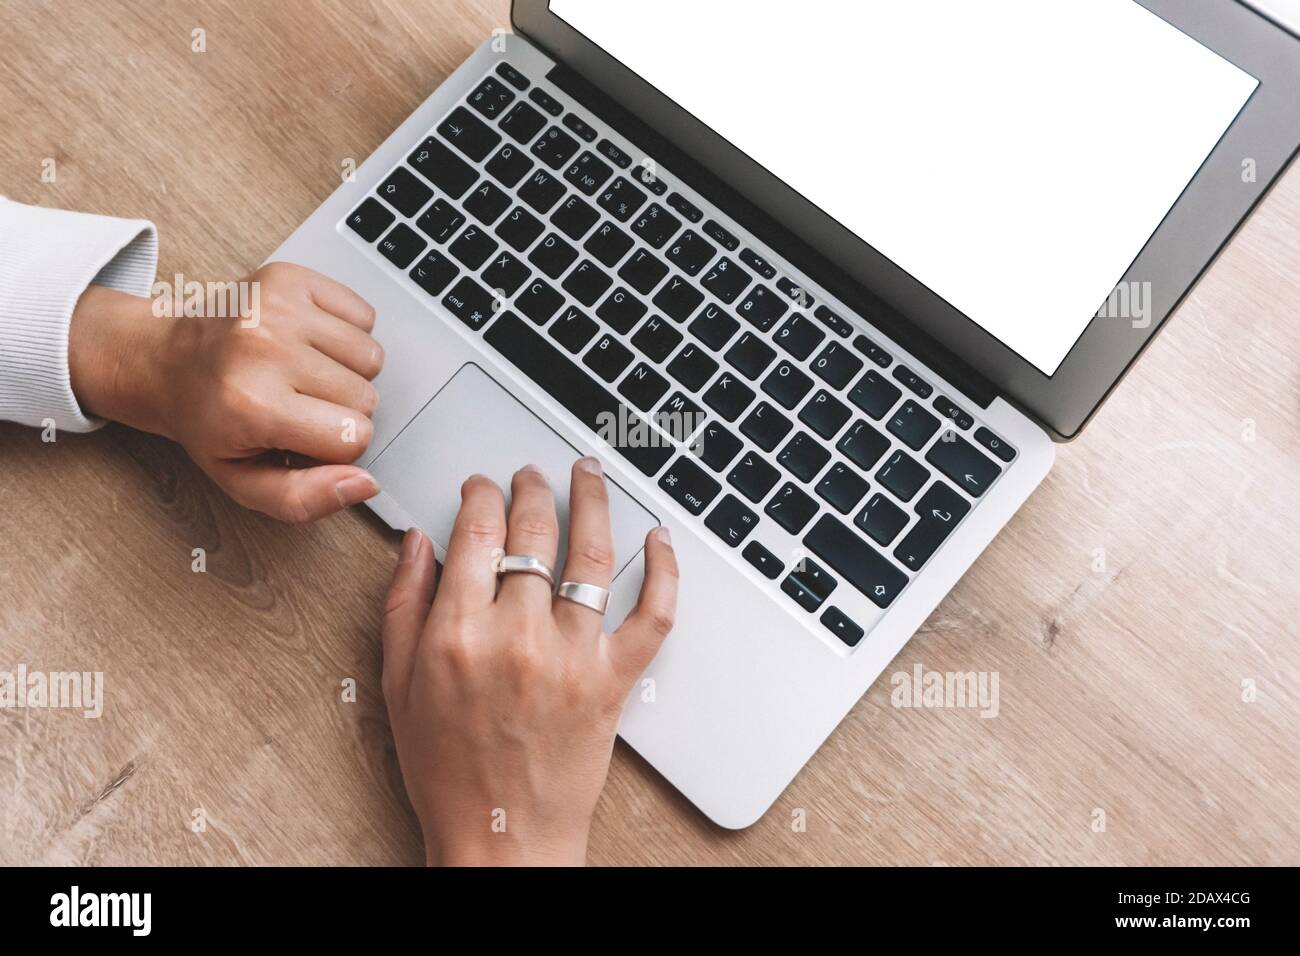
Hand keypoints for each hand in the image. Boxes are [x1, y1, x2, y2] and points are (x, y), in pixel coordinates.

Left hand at [69, 261, 383, 521]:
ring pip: (372, 356)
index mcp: (253, 405)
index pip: (354, 438)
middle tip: (297, 404)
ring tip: (303, 373)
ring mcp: (278, 307)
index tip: (300, 436)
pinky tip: (309, 343)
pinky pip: (364, 315)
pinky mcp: (289, 279)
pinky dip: (346, 333)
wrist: (162, 359)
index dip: (335, 447)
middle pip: (366, 397)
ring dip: (347, 371)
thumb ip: (306, 499)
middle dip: (340, 410)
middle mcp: (266, 349)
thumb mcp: (243, 481)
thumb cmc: (206, 421)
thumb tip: (366, 483)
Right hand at [381, 458, 677, 865]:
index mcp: (458, 633)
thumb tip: (417, 539)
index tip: (482, 486)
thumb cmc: (448, 770)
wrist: (502, 837)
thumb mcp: (399, 683)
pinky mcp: (613, 681)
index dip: (481, 494)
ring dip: (593, 502)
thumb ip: (403, 603)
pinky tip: (658, 539)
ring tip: (589, 475)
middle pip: (534, 532)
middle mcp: (518, 637)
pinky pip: (652, 616)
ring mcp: (572, 657)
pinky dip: (663, 572)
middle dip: (531, 488)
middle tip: (531, 473)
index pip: (477, 532)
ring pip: (593, 556)